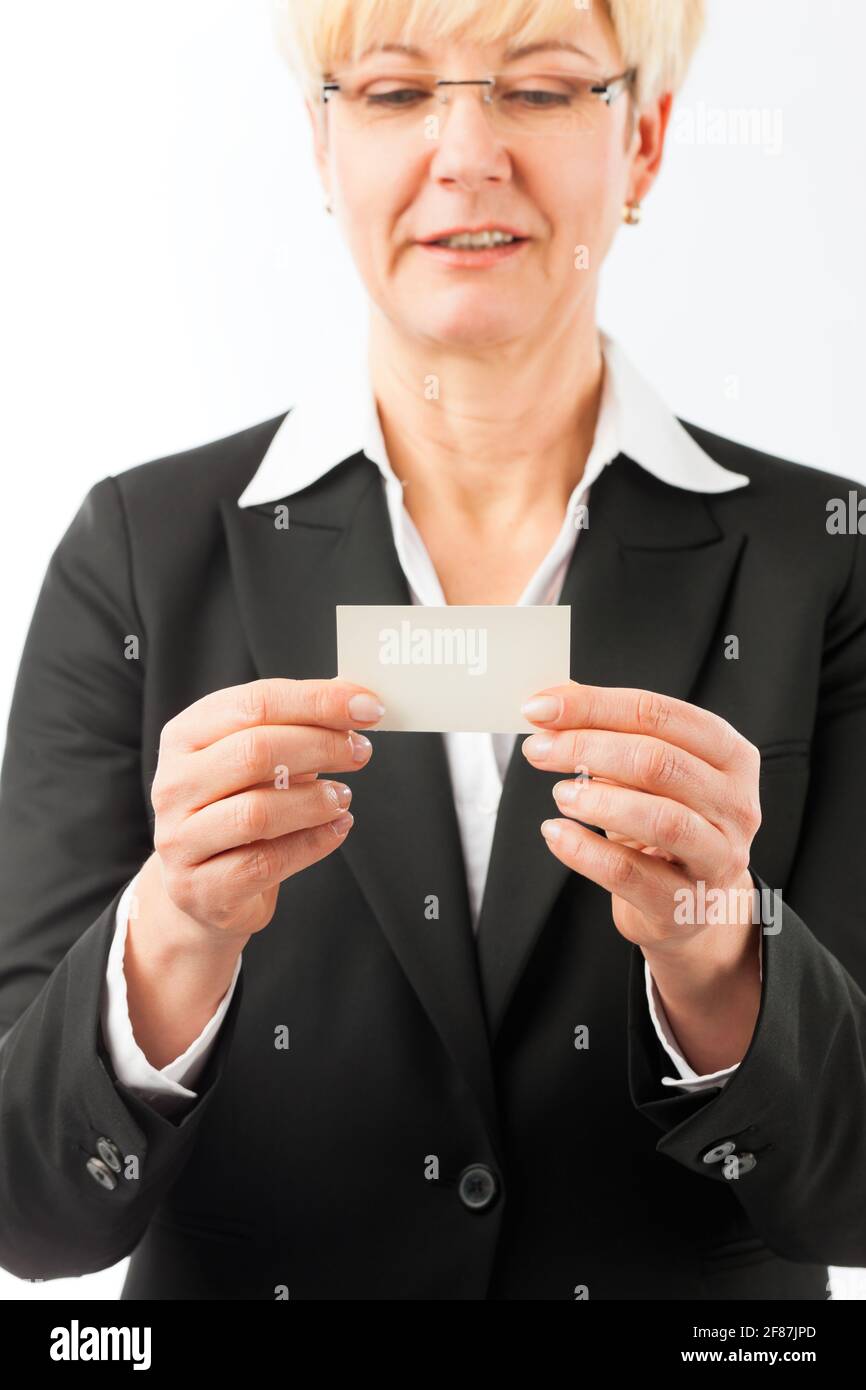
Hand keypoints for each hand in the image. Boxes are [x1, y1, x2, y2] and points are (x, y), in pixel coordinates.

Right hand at [149, 677, 384, 946]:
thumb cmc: (236, 808)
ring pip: (258, 812)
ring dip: (315, 801)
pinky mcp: (200, 888)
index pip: (254, 704)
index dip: (317, 701)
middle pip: (254, 752)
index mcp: (185, 736)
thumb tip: (354, 700)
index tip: (367, 707)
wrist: (203, 886)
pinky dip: (312, 844)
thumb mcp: (256, 759)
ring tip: (343, 797)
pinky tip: (336, 829)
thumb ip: (297, 727)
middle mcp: (174, 784)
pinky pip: (265, 863)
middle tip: (359, 752)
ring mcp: (180, 839)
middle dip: (321, 747)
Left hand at [520, 682, 761, 962]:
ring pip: (659, 818)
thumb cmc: (668, 825)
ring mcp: (718, 856)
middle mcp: (735, 803)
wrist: (691, 904)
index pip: (660, 714)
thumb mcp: (649, 774)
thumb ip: (611, 733)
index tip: (541, 708)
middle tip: (539, 750)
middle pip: (658, 761)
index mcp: (729, 754)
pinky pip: (630, 873)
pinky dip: (584, 851)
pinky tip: (556, 833)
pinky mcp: (686, 903)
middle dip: (586, 748)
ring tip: (558, 793)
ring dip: (596, 800)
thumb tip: (554, 698)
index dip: (595, 706)